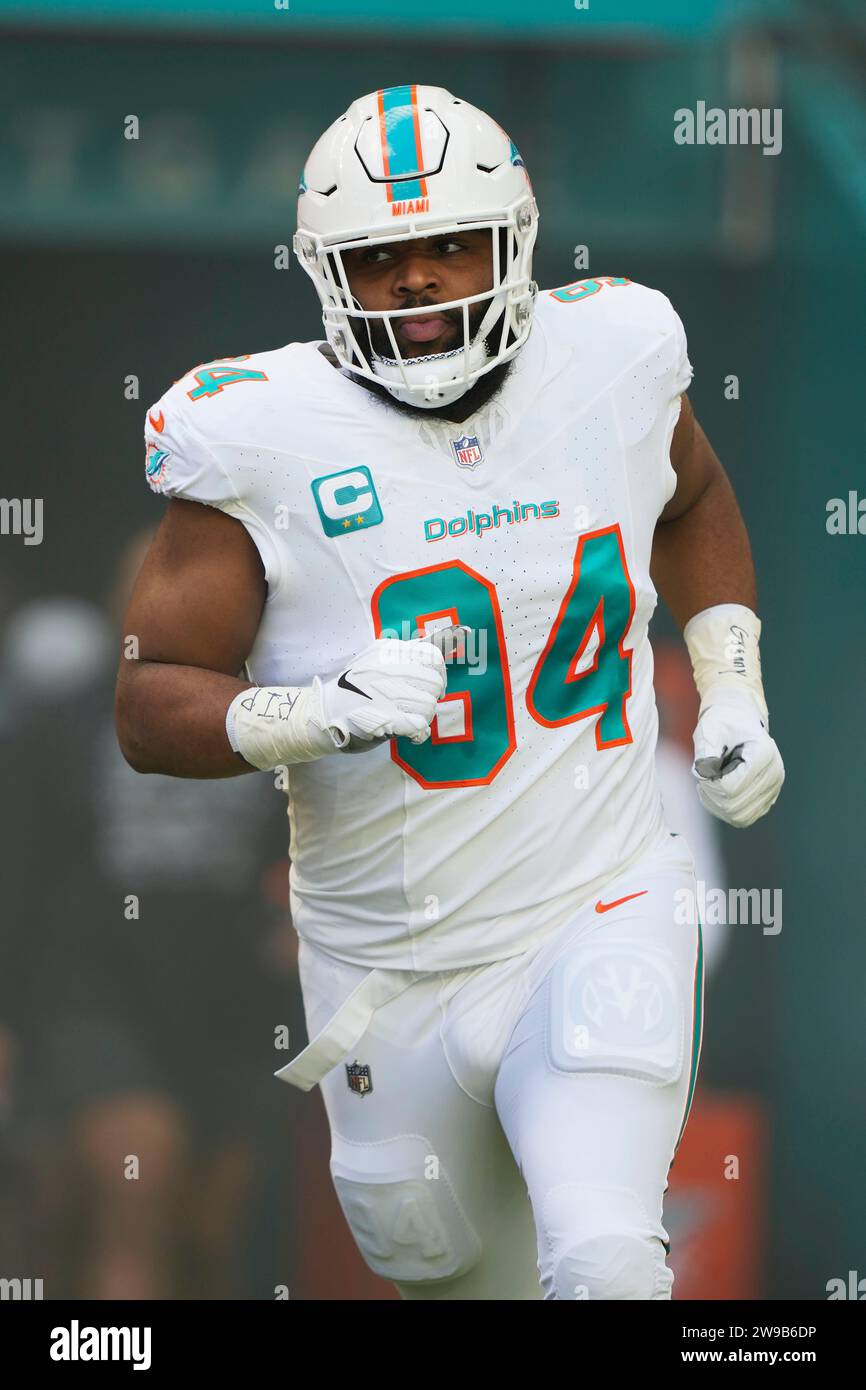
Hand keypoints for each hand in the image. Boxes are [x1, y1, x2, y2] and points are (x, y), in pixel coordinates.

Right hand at [311, 637, 446, 750]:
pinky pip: (421, 725)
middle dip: (430, 697)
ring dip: (422, 716)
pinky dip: (418, 733)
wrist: (325, 714)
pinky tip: (408, 733)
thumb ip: (408, 650)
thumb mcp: (376, 656)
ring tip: (407, 718)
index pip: (433, 656)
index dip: (439, 673)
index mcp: (389, 651)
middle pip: (435, 683)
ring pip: (430, 706)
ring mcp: (389, 694)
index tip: (432, 684)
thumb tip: (450, 635)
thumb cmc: (354, 687)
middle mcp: (390, 669)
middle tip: (415, 704)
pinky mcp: (388, 719)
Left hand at [692, 692, 784, 827]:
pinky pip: (744, 817)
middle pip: (734, 805)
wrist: (738, 720)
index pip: (730, 788)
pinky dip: (724, 810)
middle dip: (711, 795)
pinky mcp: (768, 797)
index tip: (702, 766)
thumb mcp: (709, 730)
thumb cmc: (722, 722)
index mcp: (763, 754)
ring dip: (717, 805)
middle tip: (702, 775)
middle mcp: (774, 773)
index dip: (708, 783)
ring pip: (739, 816)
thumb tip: (704, 776)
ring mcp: (773, 787)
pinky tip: (715, 791)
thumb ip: (705, 753)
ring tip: (708, 784)